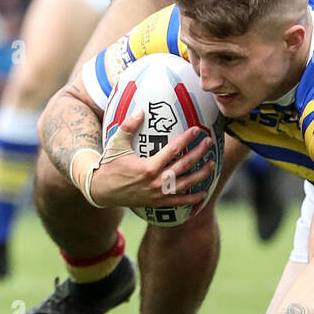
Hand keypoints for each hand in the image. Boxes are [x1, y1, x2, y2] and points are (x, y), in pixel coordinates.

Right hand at [87, 109, 215, 209]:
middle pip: (184, 166)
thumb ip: (128, 127)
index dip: (186, 139)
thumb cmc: (109, 164)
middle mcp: (155, 182)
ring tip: (212, 164)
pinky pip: (178, 202)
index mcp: (148, 167)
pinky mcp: (156, 203)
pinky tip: (204, 193)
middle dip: (198, 153)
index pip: (172, 150)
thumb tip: (141, 110)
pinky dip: (192, 199)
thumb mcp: (116, 144)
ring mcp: (157, 194)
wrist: (101, 190)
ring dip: (201, 175)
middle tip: (209, 142)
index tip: (196, 130)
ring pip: (185, 184)